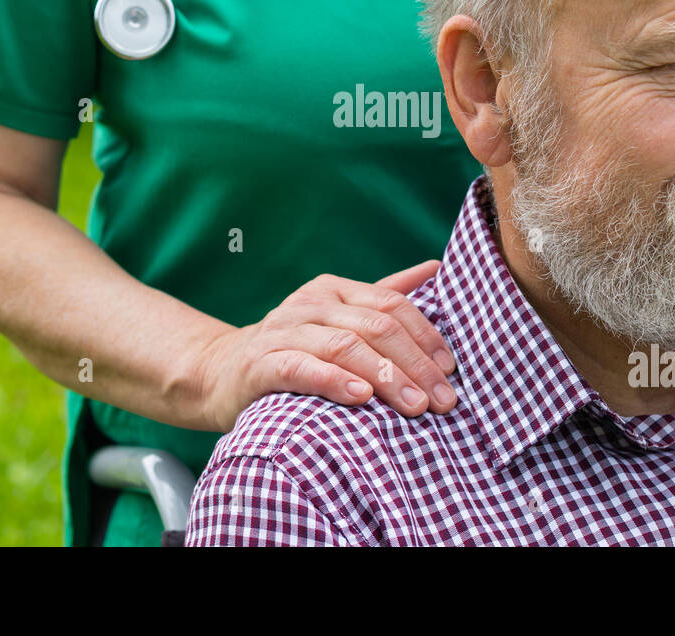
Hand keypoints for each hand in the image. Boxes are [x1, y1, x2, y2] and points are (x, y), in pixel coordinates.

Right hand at [198, 260, 457, 432]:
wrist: (223, 372)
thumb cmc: (294, 348)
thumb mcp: (339, 317)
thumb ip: (385, 294)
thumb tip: (436, 267)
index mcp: (335, 290)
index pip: (392, 304)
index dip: (426, 336)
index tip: (451, 370)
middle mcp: (311, 304)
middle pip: (376, 327)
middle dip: (415, 364)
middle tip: (444, 400)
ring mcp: (284, 331)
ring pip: (345, 346)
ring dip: (386, 377)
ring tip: (415, 406)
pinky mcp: (262, 364)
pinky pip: (301, 368)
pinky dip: (334, 381)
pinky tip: (361, 398)